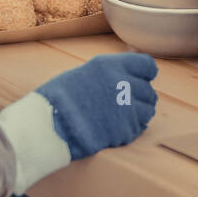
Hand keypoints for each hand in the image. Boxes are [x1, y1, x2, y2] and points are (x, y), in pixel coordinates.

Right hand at [34, 52, 157, 159]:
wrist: (48, 125)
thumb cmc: (58, 99)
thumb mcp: (84, 73)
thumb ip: (109, 74)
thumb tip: (128, 75)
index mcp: (111, 66)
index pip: (147, 66)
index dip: (145, 74)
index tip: (141, 80)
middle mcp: (122, 84)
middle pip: (148, 91)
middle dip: (140, 98)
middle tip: (125, 105)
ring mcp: (126, 108)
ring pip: (147, 111)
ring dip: (138, 115)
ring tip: (120, 118)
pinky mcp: (124, 130)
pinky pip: (137, 129)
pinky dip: (129, 131)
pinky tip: (113, 129)